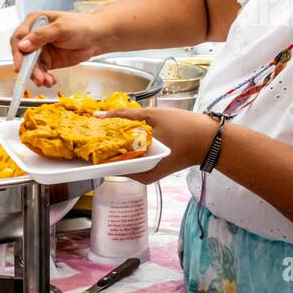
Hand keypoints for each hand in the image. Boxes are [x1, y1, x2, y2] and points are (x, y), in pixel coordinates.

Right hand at [10, 10, 106, 86]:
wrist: (96, 37)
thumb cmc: (81, 26)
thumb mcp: (61, 28)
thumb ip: (42, 36)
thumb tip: (23, 45)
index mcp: (34, 22)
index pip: (19, 37)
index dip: (17, 52)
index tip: (20, 64)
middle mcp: (34, 36)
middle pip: (23, 54)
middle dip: (28, 67)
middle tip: (36, 76)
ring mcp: (40, 49)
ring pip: (31, 65)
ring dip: (36, 75)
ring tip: (45, 81)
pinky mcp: (48, 61)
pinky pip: (40, 72)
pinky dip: (44, 78)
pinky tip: (50, 81)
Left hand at [94, 106, 218, 183]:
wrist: (210, 140)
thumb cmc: (184, 129)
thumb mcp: (153, 117)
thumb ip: (124, 116)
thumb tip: (97, 116)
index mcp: (140, 170)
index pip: (105, 163)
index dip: (92, 148)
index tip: (82, 134)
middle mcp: (141, 176)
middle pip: (112, 161)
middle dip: (101, 145)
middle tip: (90, 128)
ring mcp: (146, 173)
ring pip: (122, 158)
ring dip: (113, 144)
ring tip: (102, 127)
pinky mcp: (151, 167)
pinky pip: (133, 157)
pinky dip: (126, 146)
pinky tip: (120, 131)